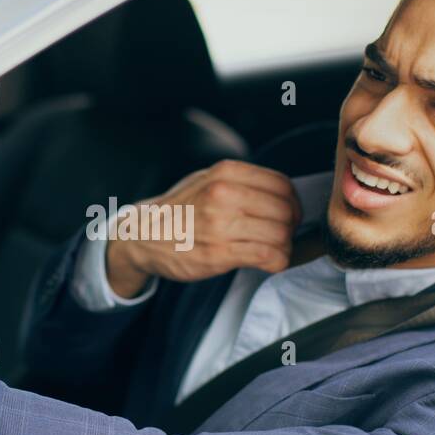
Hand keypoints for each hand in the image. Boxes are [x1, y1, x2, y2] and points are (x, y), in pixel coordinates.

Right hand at [106, 160, 301, 296]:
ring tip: (273, 249)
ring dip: (283, 246)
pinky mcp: (220, 254)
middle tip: (281, 235)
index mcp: (224, 173)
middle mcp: (223, 195)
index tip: (287, 214)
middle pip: (284, 211)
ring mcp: (221, 225)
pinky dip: (277, 261)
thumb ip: (240, 181)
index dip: (292, 202)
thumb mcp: (205, 180)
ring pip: (280, 235)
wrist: (143, 237)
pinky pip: (268, 256)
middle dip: (290, 226)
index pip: (282, 184)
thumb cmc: (179, 210)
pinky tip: (269, 262)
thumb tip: (280, 192)